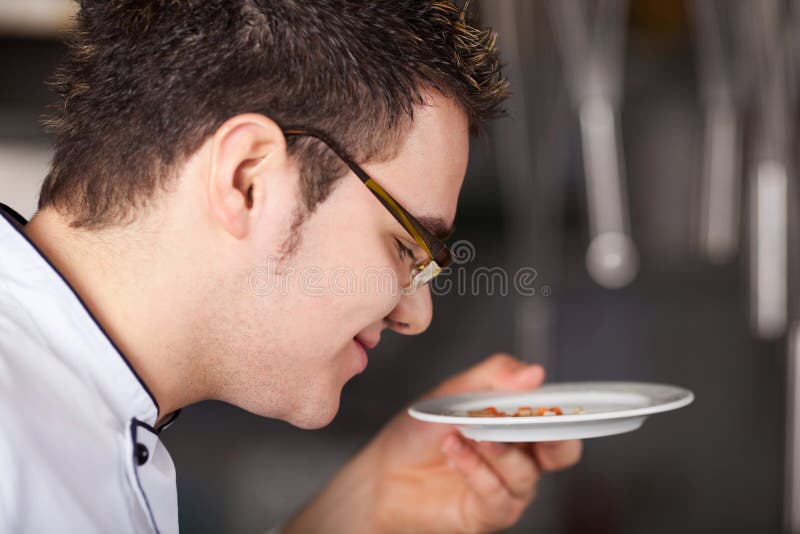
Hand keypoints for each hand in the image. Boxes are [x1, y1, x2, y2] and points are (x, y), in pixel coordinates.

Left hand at [283, 354, 581, 533]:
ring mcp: (506, 487)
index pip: (558, 416)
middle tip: (531, 422)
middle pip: (562, 452)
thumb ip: (494, 377)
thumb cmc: (419, 432)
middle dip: (553, 437)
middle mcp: (520, 456)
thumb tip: (534, 372)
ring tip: (467, 433)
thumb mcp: (454, 392)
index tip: (552, 398)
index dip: (564, 408)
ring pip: (526, 473)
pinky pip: (497, 495)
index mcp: (518, 423)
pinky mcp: (487, 513)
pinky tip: (455, 452)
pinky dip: (476, 470)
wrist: (384, 471)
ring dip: (497, 451)